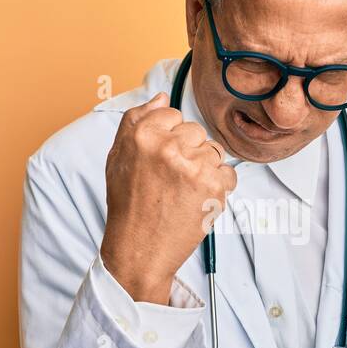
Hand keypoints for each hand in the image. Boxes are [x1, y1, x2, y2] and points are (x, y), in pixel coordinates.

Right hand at [101, 92, 236, 304]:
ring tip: (183, 191)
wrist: (139, 250)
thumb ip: (136, 121)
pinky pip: (228, 173)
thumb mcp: (118, 157)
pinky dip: (218, 188)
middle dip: (188, 152)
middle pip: (195, 131)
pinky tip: (197, 200)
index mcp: (141, 134)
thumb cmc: (129, 206)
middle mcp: (166, 145)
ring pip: (214, 151)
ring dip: (204, 169)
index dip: (168, 138)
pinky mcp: (212, 185)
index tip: (160, 161)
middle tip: (171, 180)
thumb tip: (162, 97)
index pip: (172, 113)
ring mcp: (192, 165)